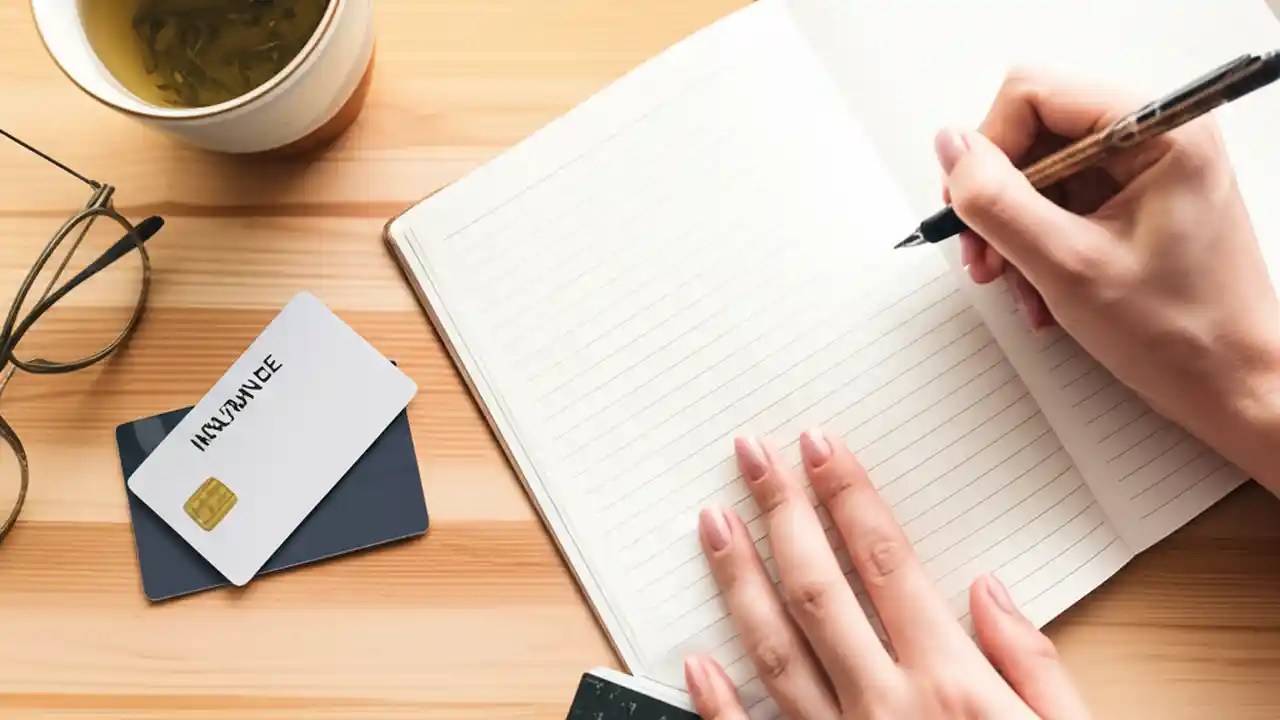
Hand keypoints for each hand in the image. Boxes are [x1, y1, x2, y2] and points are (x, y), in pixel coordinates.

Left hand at [683, 430, 1089, 718]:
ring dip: (737, 580)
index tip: (820, 445)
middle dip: (782, 511)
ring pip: (772, 650)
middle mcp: (884, 708)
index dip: (849, 496)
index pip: (886, 564)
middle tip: (751, 454)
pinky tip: (694, 654)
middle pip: (819, 588)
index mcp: (951, 685)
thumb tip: (985, 587)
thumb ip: (1032, 662)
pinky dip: (716, 698)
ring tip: (713, 522)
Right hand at [938, 69, 1279, 491]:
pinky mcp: (1132, 203)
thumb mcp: (1067, 266)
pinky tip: (1037, 292)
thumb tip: (950, 149)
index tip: (970, 206)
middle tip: (983, 256)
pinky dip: (1034, 249)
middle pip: (1032, 135)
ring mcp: (1142, 171)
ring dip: (1011, 234)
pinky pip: (1058, 207)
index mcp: (1158, 129)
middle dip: (997, 200)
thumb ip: (997, 201)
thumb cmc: (1180, 333)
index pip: (1034, 95)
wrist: (1232, 387)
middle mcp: (1153, 136)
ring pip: (1038, 176)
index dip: (988, 149)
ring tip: (1013, 286)